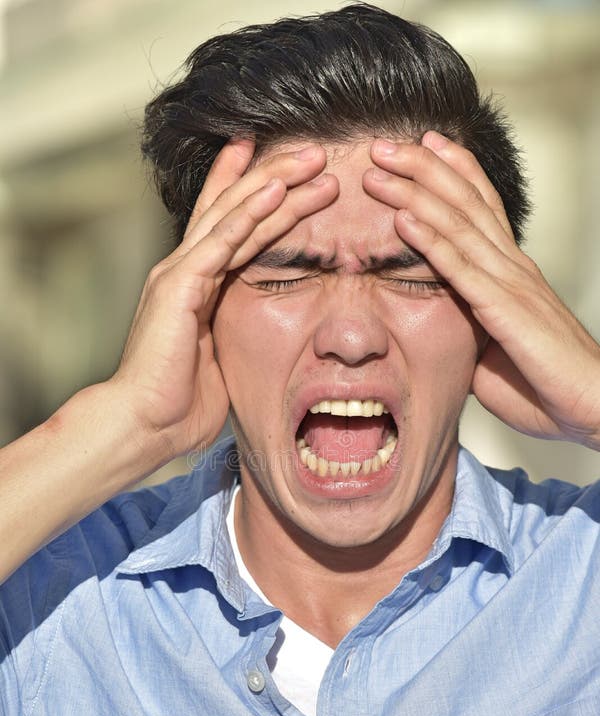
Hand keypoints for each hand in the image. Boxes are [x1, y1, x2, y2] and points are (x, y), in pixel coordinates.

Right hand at [113, 140, 337, 459]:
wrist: (144, 424)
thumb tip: (264, 342)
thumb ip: (234, 335)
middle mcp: (185, 270)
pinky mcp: (180, 287)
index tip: (285, 168)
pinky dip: (249, 213)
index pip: (227, 226)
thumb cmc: (180, 403)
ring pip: (234, 214)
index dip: (255, 193)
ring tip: (313, 158)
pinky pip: (221, 241)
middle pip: (235, 208)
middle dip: (276, 176)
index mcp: (194, 286)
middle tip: (314, 151)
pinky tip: (276, 189)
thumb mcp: (219, 359)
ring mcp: (180, 274)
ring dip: (275, 182)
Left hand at [364, 133, 599, 449]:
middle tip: (382, 144)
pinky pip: (461, 269)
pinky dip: (430, 241)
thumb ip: (470, 327)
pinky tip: (403, 218)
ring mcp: (511, 283)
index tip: (422, 145)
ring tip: (379, 168)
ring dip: (416, 192)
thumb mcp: (496, 348)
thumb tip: (443, 327)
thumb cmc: (545, 383)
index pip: (482, 207)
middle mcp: (513, 266)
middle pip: (465, 201)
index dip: (452, 171)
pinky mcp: (505, 310)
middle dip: (422, 167)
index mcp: (512, 272)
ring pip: (459, 223)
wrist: (592, 405)